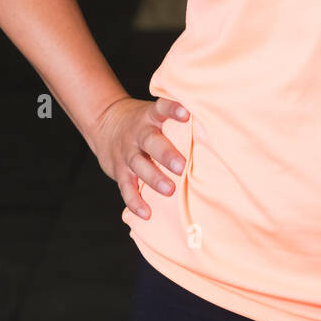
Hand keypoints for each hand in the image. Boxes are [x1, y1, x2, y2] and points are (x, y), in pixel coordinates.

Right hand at [91, 95, 188, 219]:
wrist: (104, 123)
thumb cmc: (143, 122)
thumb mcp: (154, 113)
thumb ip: (176, 121)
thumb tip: (216, 127)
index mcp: (150, 116)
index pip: (162, 108)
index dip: (173, 109)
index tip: (186, 113)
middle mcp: (138, 133)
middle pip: (151, 142)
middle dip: (166, 154)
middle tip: (182, 166)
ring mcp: (127, 152)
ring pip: (139, 165)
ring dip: (154, 178)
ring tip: (170, 190)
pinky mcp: (119, 171)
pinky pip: (126, 187)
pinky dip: (135, 201)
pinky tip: (147, 213)